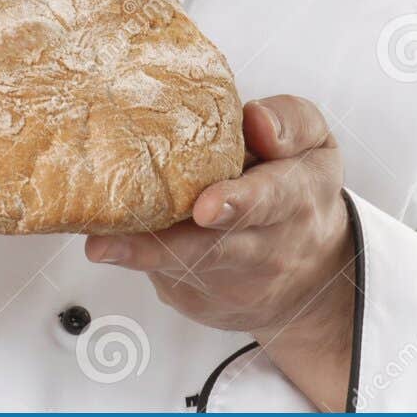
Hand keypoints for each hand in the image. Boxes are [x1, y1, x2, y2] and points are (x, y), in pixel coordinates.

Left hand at [84, 94, 356, 410]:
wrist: (312, 275)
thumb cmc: (300, 192)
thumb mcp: (316, 145)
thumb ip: (291, 122)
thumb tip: (255, 119)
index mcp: (293, 198)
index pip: (268, 199)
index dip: (237, 203)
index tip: (205, 207)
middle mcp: (262, 247)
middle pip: (210, 249)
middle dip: (162, 247)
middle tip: (111, 243)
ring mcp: (227, 279)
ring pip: (178, 268)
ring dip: (137, 257)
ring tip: (100, 244)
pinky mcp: (197, 297)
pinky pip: (163, 276)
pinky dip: (136, 257)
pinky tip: (115, 238)